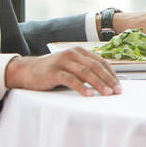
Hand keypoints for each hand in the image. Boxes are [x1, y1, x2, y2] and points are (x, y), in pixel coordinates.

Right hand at [5, 48, 120, 96]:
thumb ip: (85, 70)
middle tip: (116, 91)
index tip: (119, 85)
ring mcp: (62, 61)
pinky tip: (88, 94)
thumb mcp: (71, 67)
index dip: (111, 74)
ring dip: (98, 84)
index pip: (101, 62)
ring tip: (106, 93)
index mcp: (79, 52)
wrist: (27, 71)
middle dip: (108, 79)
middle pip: (95, 66)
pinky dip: (81, 87)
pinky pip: (70, 79)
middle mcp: (72, 54)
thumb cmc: (52, 71)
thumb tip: (106, 83)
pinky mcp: (53, 71)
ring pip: (85, 72)